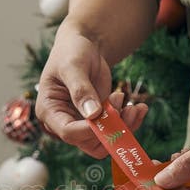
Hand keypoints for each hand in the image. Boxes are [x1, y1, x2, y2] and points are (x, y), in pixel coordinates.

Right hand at [35, 22, 148, 157]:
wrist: (83, 46)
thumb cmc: (71, 52)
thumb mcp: (73, 67)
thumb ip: (81, 90)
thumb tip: (92, 115)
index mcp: (49, 111)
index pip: (68, 132)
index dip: (89, 130)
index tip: (107, 114)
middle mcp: (64, 122)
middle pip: (88, 143)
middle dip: (111, 130)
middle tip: (127, 109)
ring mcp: (82, 123)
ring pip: (104, 141)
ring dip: (124, 128)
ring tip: (136, 108)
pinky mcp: (99, 120)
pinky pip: (115, 130)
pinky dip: (130, 122)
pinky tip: (140, 108)